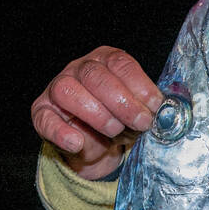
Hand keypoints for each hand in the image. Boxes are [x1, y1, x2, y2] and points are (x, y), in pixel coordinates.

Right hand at [31, 46, 164, 179]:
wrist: (96, 147)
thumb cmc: (120, 121)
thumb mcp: (137, 110)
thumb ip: (148, 106)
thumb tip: (165, 112)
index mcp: (105, 62)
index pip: (120, 63)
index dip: (139, 85)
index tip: (155, 106)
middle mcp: (79, 70)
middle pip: (95, 75)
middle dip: (122, 101)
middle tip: (141, 122)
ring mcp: (57, 90)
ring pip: (68, 90)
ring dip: (96, 114)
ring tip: (115, 132)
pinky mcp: (42, 114)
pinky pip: (46, 120)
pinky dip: (62, 132)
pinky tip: (78, 142)